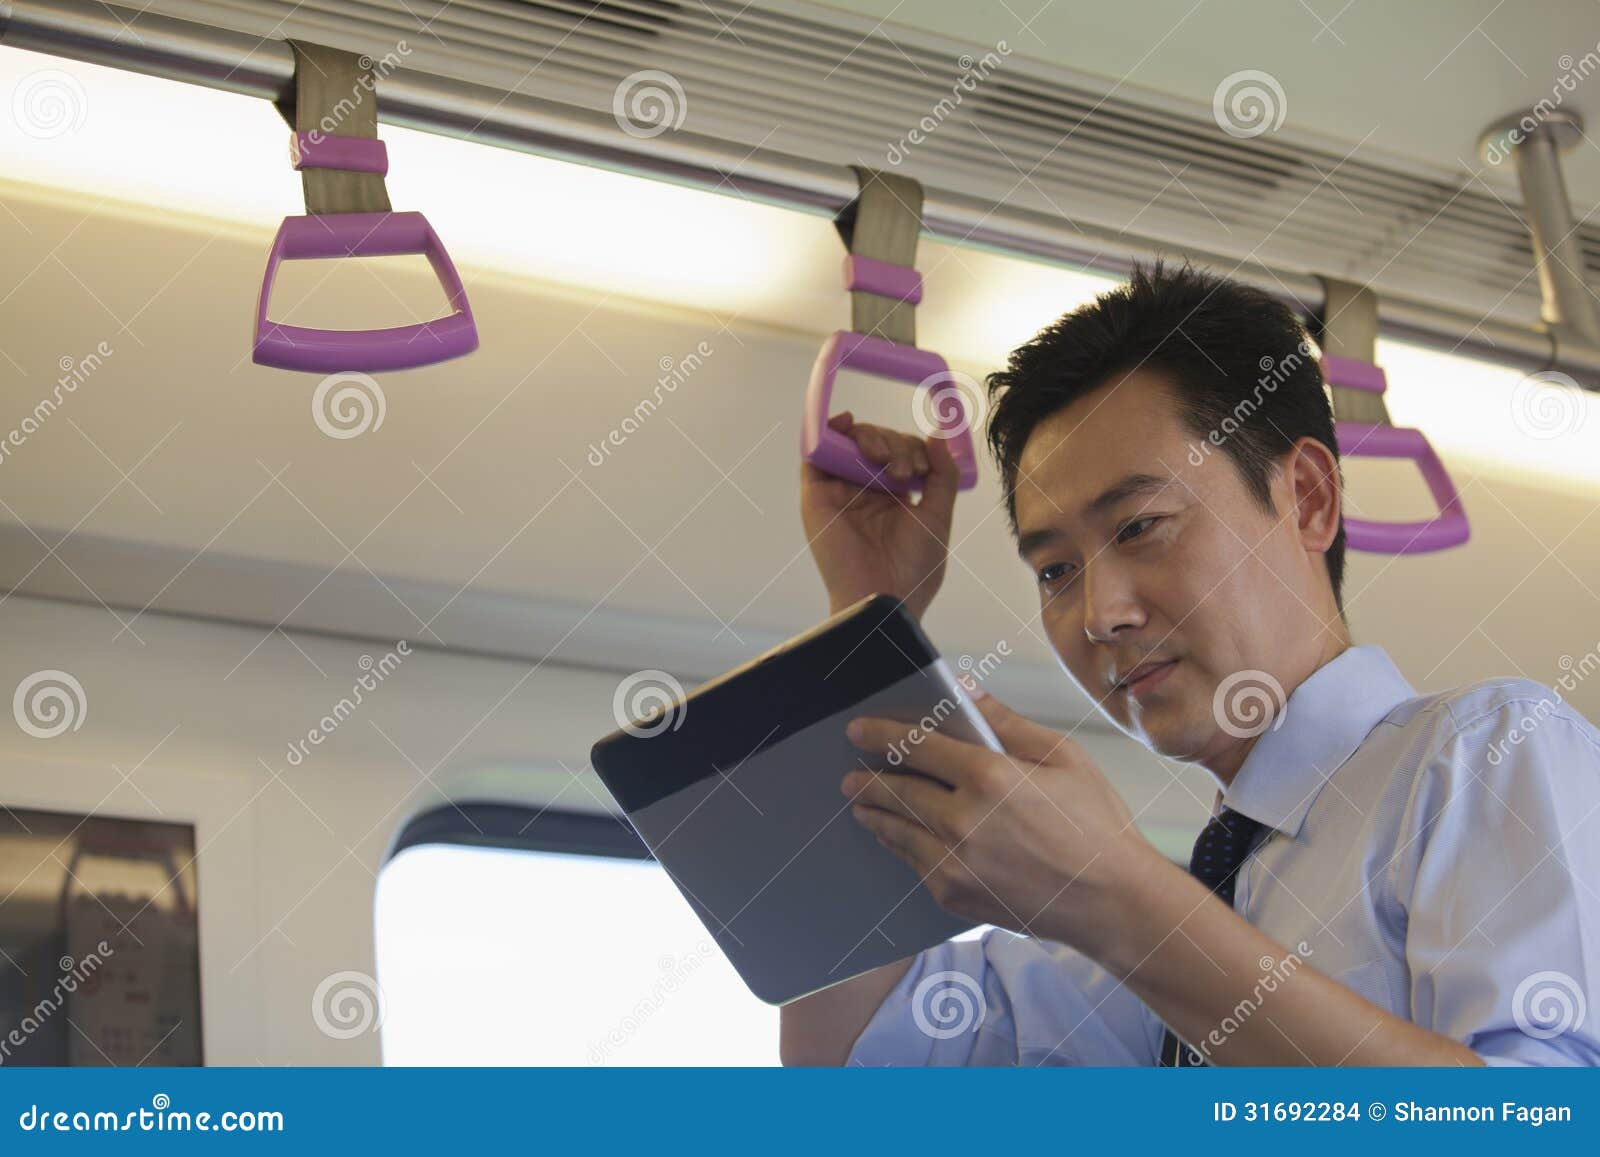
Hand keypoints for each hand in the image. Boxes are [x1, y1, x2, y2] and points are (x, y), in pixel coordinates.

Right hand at [800, 411, 960, 620]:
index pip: (899, 452)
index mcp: (892, 497)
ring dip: (869, 436)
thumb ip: (942, 475)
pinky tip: (845, 423)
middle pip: (875, 443)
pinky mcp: (817, 497)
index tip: (921, 468)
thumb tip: (938, 434)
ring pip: (848, 443)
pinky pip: (814, 455)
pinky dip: (826, 432)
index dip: (912, 448)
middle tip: (904, 471)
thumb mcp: (938, 516)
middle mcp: (864, 492)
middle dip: (895, 444)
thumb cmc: (914, 567)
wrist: (887, 596)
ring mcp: (839, 493)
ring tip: (883, 458)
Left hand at [839, 693, 1164, 960]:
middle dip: (868, 780)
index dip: (881, 735)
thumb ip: (1007, 721)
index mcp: (990, 776)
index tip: (858, 731)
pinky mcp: (955, 895)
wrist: (1111, 902)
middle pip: (897, 791)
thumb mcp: (1062, 757)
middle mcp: (963, 820)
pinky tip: (898, 839)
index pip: (916, 746)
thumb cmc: (1095, 824)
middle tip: (851, 775)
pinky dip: (901, 847)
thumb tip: (966, 688)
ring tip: (862, 805)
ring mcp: (955, 863)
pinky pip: (914, 864)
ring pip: (898, 831)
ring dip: (875, 814)